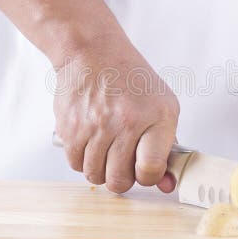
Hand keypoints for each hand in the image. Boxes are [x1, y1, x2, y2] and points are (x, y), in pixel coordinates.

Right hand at [53, 33, 178, 193]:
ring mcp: (95, 127)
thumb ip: (166, 147)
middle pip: (120, 180)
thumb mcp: (162, 106)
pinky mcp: (71, 129)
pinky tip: (91, 141)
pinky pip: (76, 164)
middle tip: (124, 162)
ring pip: (96, 176)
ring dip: (102, 168)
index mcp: (155, 117)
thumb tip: (167, 185)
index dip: (149, 176)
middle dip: (123, 178)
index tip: (147, 169)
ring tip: (107, 148)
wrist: (92, 53)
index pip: (151, 169)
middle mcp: (125, 123)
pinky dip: (83, 159)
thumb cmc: (130, 79)